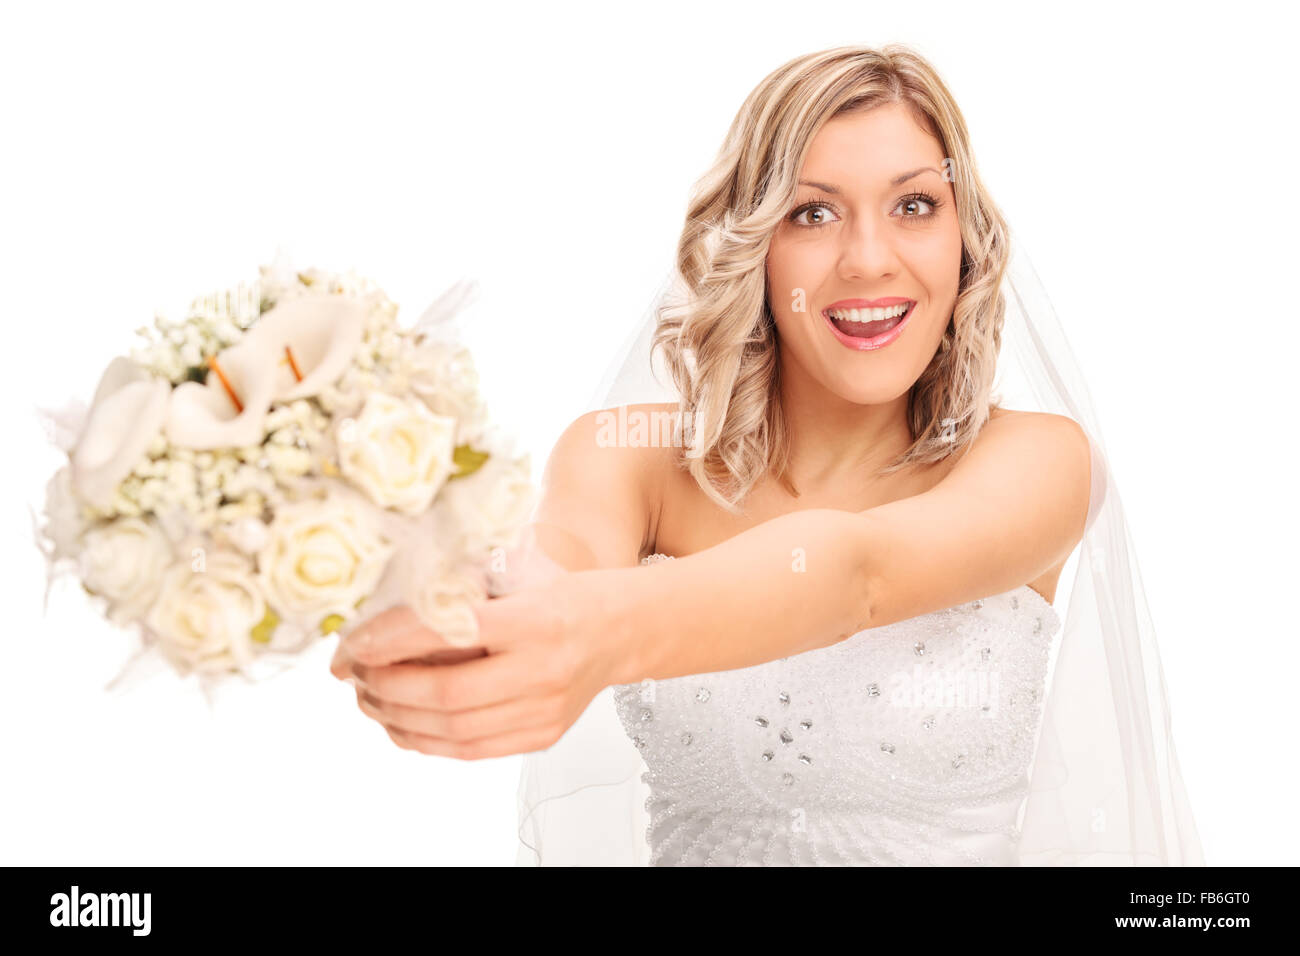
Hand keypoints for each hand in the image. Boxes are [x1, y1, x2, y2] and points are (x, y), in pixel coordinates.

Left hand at [330, 563, 637, 760]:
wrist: (620, 630)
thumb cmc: (564, 595)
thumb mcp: (518, 575)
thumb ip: (460, 589)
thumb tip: (382, 610)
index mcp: (538, 618)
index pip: (450, 631)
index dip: (392, 640)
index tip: (355, 642)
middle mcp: (544, 668)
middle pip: (446, 692)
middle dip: (387, 686)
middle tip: (356, 672)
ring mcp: (544, 709)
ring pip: (452, 729)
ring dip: (397, 717)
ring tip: (370, 697)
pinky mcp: (542, 734)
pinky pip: (470, 750)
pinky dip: (425, 740)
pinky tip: (401, 723)